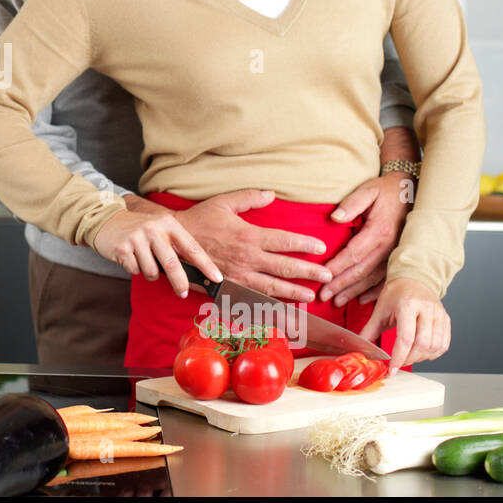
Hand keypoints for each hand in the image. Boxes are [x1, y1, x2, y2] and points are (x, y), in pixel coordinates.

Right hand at [93, 208, 222, 296]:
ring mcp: (137, 237)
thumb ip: (176, 246)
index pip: (192, 247)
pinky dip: (134, 269)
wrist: (106, 220)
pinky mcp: (122, 247)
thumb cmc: (139, 230)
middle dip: (180, 282)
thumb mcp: (160, 229)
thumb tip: (196, 272)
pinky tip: (130, 258)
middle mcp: (153, 228)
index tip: (217, 278)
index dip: (206, 264)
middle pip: (172, 263)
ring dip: (149, 273)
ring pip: (151, 271)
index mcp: (168, 223)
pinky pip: (135, 270)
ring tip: (143, 261)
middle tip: (182, 293)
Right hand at [174, 189, 332, 301]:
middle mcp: (246, 258)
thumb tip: (272, 194)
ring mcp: (238, 276)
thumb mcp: (223, 202)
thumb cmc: (199, 220)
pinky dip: (268, 305)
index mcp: (248, 236)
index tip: (321, 248)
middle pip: (284, 267)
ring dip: (293, 292)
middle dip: (308, 272)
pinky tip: (281, 309)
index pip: (284, 241)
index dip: (305, 245)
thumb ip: (250, 196)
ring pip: (272, 287)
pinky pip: (252, 299)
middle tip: (328, 274)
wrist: (174, 244)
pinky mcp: (228, 288)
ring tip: (311, 296)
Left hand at [318, 172, 411, 306]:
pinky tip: (362, 301)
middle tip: (323, 296)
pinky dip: (375, 293)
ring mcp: (396, 255)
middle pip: (360, 271)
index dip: (336, 268)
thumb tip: (335, 217)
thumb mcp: (369, 190)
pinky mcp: (400, 258)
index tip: (321, 277)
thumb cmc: (388, 191)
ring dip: (354, 292)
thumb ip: (352, 203)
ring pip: (372, 279)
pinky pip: (387, 280)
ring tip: (337, 302)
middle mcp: (389, 247)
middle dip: (340, 285)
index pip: (353, 254)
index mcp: (379, 231)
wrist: (413, 192)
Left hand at [358, 277, 449, 373]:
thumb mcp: (380, 310)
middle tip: (399, 362)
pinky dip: (433, 354)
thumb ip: (370, 330)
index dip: (399, 357)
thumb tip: (360, 348)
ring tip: (409, 356)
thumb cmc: (396, 294)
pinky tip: (421, 352)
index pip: (406, 338)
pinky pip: (444, 344)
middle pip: (422, 345)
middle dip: (409, 359)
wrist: (414, 279)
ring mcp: (439, 315)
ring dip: (421, 358)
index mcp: (408, 305)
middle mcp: (427, 309)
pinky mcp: (446, 320)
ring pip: (435, 347)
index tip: (392, 369)